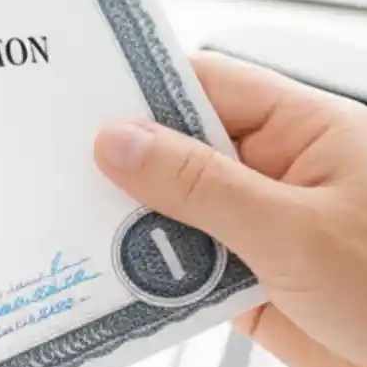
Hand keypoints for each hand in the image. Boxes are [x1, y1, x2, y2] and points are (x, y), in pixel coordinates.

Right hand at [95, 52, 366, 366]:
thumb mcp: (292, 230)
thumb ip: (198, 186)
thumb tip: (118, 142)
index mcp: (305, 130)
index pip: (208, 85)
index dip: (145, 91)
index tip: (81, 105)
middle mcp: (279, 171)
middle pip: (181, 148)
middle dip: (127, 164)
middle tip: (61, 172)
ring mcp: (261, 227)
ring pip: (175, 210)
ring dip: (133, 225)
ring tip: (76, 228)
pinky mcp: (247, 281)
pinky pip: (182, 266)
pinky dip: (150, 274)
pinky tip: (112, 278)